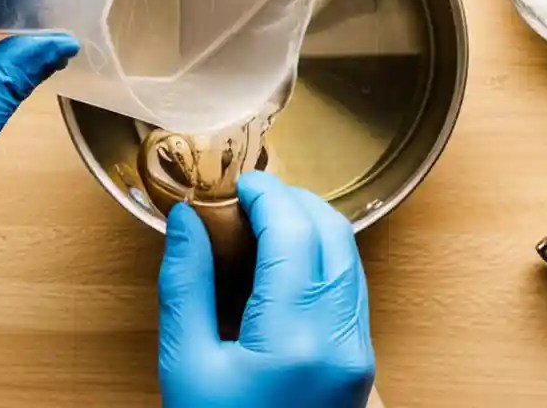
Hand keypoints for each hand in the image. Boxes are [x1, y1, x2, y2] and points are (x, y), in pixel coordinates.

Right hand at [159, 173, 374, 407]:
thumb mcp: (186, 365)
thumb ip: (186, 284)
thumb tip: (187, 219)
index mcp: (297, 337)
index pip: (294, 231)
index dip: (267, 194)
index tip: (238, 182)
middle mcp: (342, 340)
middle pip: (334, 233)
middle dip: (293, 202)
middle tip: (248, 197)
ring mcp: (358, 355)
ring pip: (349, 259)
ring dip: (311, 228)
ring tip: (261, 225)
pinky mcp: (359, 365)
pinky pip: (349, 290)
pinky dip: (321, 261)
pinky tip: (281, 265)